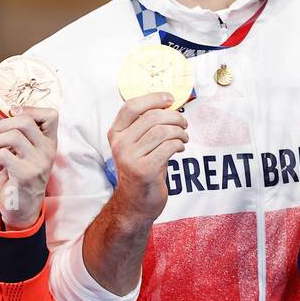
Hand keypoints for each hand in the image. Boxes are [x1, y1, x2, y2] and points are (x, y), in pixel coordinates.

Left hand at [0, 106, 57, 229]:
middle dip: (2, 126)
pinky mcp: (27, 174)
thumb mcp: (25, 154)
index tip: (13, 115)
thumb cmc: (19, 178)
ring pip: (14, 135)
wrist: (22, 208)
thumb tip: (5, 116)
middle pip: (25, 121)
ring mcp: (39, 163)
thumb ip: (20, 136)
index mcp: (49, 143)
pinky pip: (4, 154)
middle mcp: (47, 151)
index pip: (51, 115)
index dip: (29, 109)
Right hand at [106, 92, 187, 225]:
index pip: (130, 106)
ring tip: (184, 137)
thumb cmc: (141, 168)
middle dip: (174, 117)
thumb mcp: (136, 145)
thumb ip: (145, 126)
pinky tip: (180, 148)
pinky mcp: (144, 170)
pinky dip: (179, 144)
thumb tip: (168, 104)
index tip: (170, 98)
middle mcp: (119, 144)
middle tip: (184, 123)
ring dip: (179, 132)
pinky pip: (168, 147)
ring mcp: (130, 158)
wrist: (136, 202)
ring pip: (162, 131)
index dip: (152, 98)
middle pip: (152, 117)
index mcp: (115, 134)